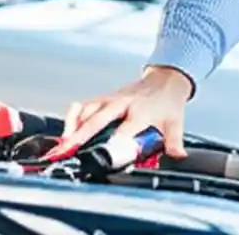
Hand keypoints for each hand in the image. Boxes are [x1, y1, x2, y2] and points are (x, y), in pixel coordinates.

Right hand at [53, 65, 193, 157]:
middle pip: (97, 120)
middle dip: (80, 136)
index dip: (113, 143)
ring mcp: (110, 99)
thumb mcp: (175, 122)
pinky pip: (84, 105)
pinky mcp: (104, 98)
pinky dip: (72, 116)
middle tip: (67, 150)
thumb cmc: (168, 102)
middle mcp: (122, 103)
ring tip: (61, 144)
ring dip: (72, 126)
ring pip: (86, 110)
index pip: (124, 130)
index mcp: (141, 111)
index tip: (103, 157)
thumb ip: (174, 141)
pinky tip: (66, 130)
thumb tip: (178, 155)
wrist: (165, 80)